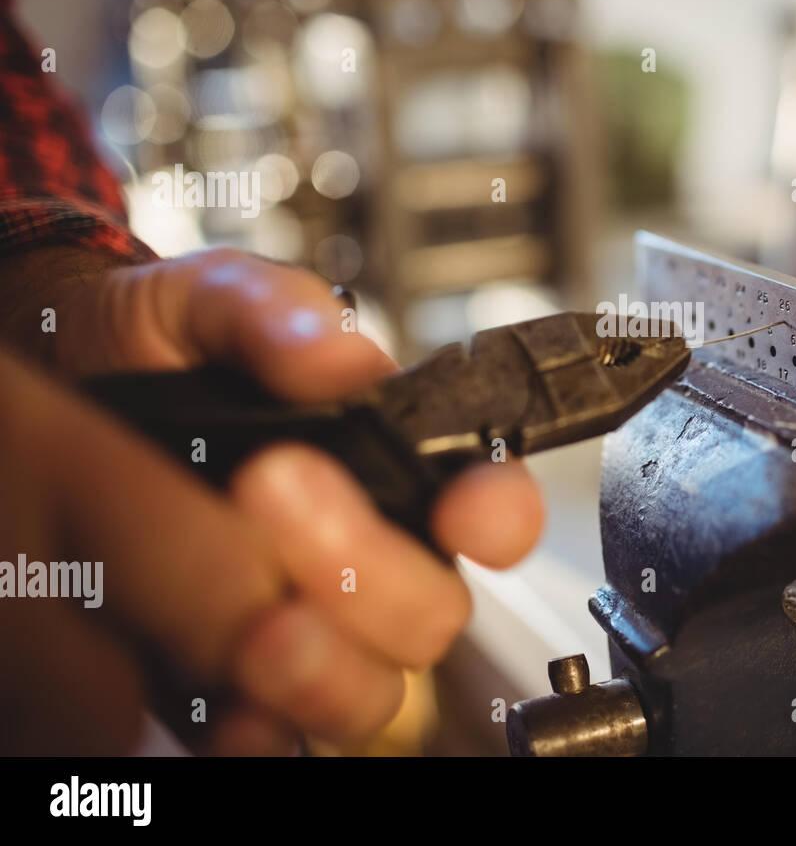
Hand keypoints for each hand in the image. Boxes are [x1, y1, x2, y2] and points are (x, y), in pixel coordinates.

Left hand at [0, 247, 544, 753]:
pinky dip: (256, 729)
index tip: (468, 510)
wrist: (60, 386)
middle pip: (429, 611)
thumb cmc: (161, 344)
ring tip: (256, 621)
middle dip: (367, 565)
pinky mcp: (229, 678)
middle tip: (277, 486)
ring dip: (324, 665)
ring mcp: (303, 625)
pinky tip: (222, 701)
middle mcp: (365, 558)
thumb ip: (281, 315)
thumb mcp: (215, 298)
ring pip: (368, 692)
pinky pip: (271, 734)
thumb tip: (345, 360)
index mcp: (395, 466)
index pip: (491, 508)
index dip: (498, 516)